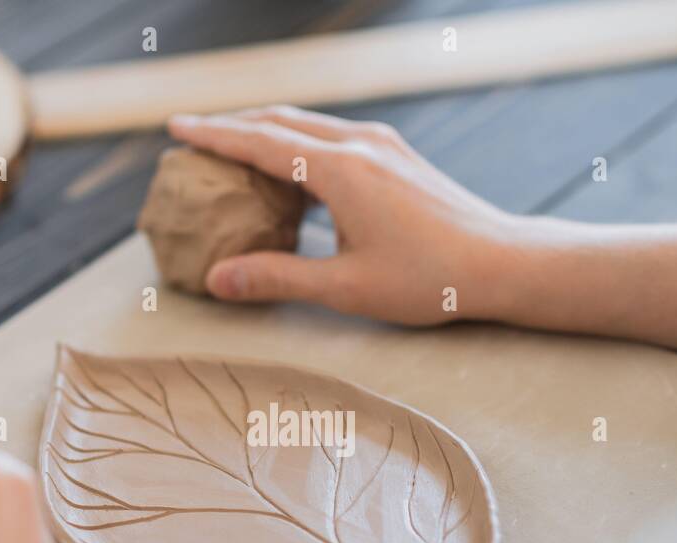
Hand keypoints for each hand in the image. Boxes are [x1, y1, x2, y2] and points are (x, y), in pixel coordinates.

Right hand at [169, 105, 534, 324]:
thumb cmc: (428, 280)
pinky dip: (299, 144)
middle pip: (280, 121)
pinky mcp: (398, 156)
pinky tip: (293, 169)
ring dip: (266, 131)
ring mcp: (383, 145)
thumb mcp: (345, 288)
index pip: (258, 141)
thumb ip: (277, 278)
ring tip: (233, 148)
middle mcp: (360, 144)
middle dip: (233, 125)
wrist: (500, 263)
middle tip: (194, 136)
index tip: (175, 128)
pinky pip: (333, 137)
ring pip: (308, 124)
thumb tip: (218, 279)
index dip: (212, 135)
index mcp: (340, 169)